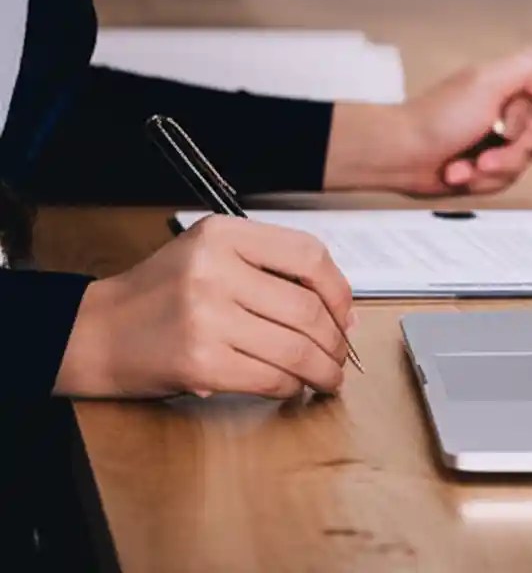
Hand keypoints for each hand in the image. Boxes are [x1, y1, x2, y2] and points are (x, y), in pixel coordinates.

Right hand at [54, 216, 354, 398]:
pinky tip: (293, 386)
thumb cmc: (161, 296)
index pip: (309, 255)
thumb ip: (270, 270)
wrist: (95, 332)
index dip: (339, 291)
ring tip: (328, 377)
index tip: (345, 314)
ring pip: (296, 348)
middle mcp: (214, 270)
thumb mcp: (211, 256)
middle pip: (308, 309)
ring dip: (323, 370)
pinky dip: (291, 386)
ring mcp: (206, 317)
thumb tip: (341, 311)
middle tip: (341, 356)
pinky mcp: (201, 362)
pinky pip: (271, 378)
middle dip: (336, 341)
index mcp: (222, 235)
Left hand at [323, 46, 531, 195]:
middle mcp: (502, 112)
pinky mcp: (482, 166)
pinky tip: (457, 172)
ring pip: (521, 164)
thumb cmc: (436, 120)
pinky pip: (502, 181)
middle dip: (512, 153)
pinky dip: (478, 181)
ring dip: (492, 170)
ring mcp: (493, 141)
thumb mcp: (486, 83)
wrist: (400, 155)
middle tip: (487, 154)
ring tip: (465, 166)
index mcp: (505, 86)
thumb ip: (527, 70)